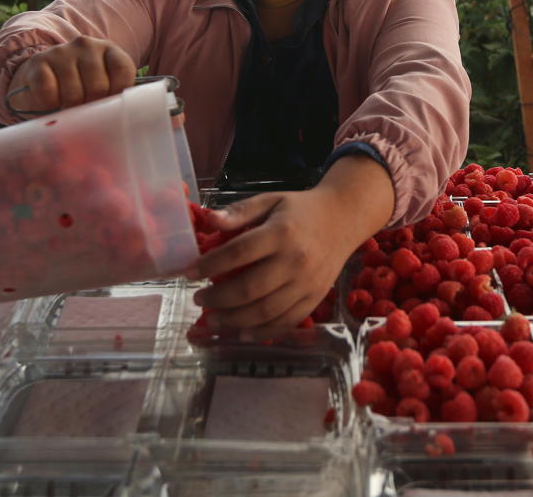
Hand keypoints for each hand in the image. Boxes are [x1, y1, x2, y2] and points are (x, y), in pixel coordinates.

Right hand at [7, 36, 134, 112]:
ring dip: (70, 106)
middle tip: (83, 106)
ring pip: (74, 93)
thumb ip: (113, 95)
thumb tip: (117, 115)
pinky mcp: (39, 62)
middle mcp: (86, 45)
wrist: (41, 80)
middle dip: (91, 104)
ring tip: (67, 103)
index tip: (106, 102)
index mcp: (109, 50)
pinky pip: (48, 92)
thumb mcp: (103, 87)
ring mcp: (62, 51)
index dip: (116, 93)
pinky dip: (49, 103)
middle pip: (98, 86)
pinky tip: (52, 101)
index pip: (123, 70)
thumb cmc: (80, 87)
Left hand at [193, 155, 393, 339]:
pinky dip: (262, 331)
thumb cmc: (300, 209)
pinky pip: (287, 321)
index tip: (189, 273)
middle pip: (250, 288)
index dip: (209, 265)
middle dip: (218, 298)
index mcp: (281, 232)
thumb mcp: (270, 200)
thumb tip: (208, 219)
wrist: (344, 218)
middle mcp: (295, 260)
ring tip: (213, 319)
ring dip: (234, 320)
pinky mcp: (315, 298)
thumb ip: (239, 211)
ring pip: (266, 311)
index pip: (239, 253)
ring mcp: (307, 283)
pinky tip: (242, 332)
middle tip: (198, 299)